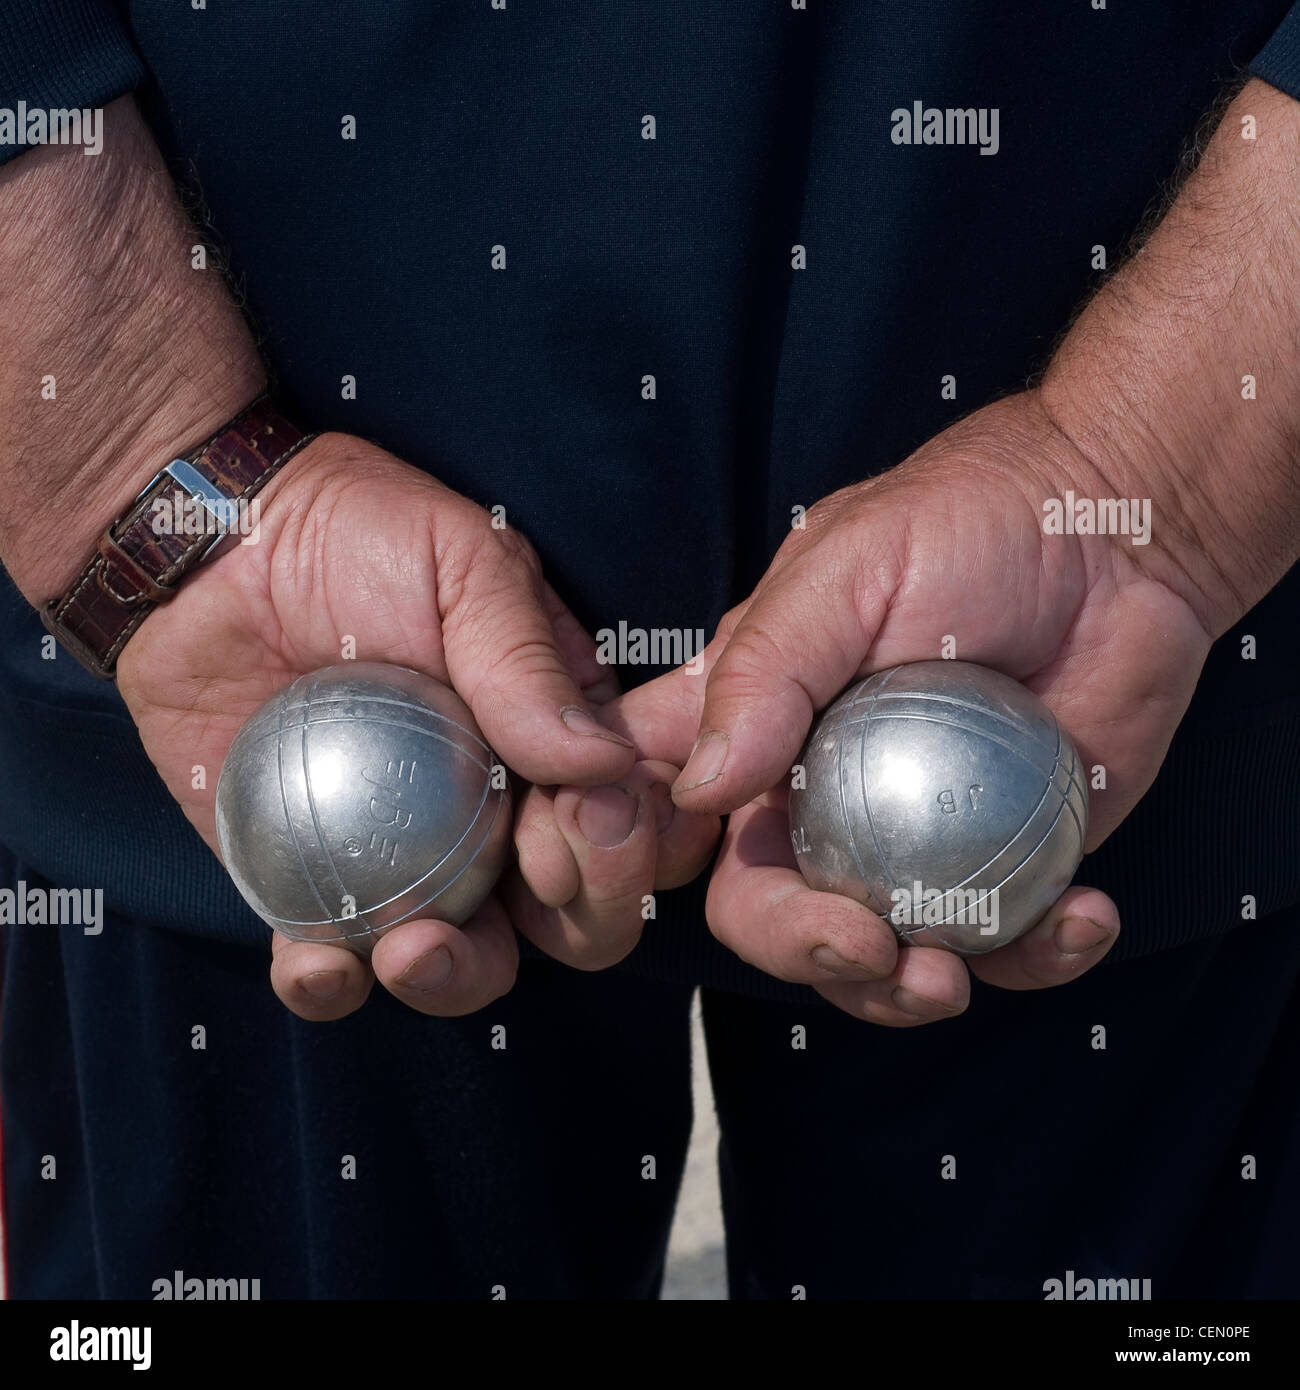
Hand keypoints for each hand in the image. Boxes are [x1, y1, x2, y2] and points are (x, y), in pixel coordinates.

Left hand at [115, 432, 716, 1017]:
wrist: (214, 545)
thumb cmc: (356, 535)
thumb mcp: (465, 567)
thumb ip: (529, 663)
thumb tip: (606, 765)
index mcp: (555, 743)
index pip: (631, 821)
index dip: (629, 844)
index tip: (584, 815)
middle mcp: (498, 817)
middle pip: (573, 917)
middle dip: (582, 919)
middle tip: (534, 877)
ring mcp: (409, 861)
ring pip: (464, 961)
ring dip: (455, 977)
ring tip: (415, 948)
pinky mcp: (311, 885)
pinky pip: (332, 965)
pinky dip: (331, 983)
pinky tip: (317, 962)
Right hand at [619, 391, 1212, 1023]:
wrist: (1116, 538)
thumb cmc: (964, 525)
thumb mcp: (844, 570)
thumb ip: (764, 671)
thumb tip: (700, 787)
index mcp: (753, 728)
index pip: (665, 807)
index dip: (631, 858)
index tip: (664, 878)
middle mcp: (815, 797)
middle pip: (762, 909)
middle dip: (799, 948)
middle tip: (869, 943)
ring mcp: (910, 840)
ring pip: (873, 956)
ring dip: (899, 992)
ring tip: (953, 974)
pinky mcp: (1007, 861)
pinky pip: (1006, 942)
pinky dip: (1039, 955)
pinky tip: (1080, 919)